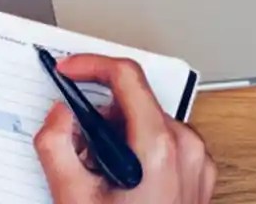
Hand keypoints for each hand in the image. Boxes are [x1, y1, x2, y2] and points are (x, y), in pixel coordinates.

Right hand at [34, 55, 215, 203]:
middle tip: (78, 147)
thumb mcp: (72, 197)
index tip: (68, 70)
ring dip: (117, 135)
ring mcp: (197, 162)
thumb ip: (55, 144)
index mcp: (157, 147)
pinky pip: (165, 142)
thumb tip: (59, 116)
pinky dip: (138, 150)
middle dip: (98, 116)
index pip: (126, 76)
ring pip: (148, 121)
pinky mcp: (200, 175)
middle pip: (134, 100)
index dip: (90, 65)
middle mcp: (186, 148)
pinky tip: (122, 182)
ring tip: (101, 175)